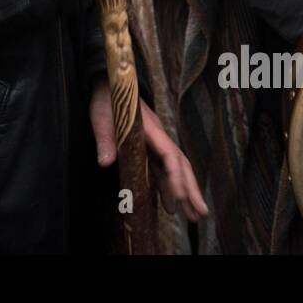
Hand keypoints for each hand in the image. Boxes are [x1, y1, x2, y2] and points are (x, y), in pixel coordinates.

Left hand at [89, 79, 207, 221]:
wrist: (110, 86)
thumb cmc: (107, 101)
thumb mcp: (102, 118)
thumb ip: (105, 140)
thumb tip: (105, 162)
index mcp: (151, 130)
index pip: (170, 155)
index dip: (176, 175)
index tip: (180, 195)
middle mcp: (158, 139)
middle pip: (181, 165)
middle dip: (191, 189)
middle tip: (201, 213)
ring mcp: (155, 145)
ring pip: (175, 170)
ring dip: (184, 192)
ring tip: (193, 216)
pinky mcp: (149, 150)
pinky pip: (162, 171)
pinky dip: (168, 188)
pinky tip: (171, 206)